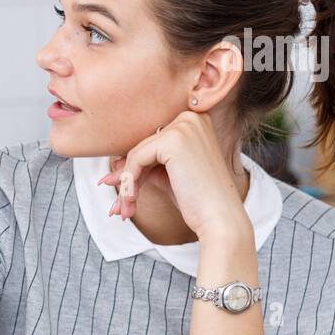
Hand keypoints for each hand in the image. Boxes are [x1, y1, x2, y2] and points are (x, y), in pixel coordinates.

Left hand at [96, 109, 248, 238]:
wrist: (219, 218)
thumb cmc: (197, 200)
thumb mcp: (170, 174)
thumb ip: (148, 163)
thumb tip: (115, 163)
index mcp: (195, 121)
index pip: (153, 141)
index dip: (133, 165)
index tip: (118, 184)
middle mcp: (191, 117)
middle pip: (144, 146)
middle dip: (126, 176)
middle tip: (116, 205)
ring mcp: (184, 126)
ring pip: (137, 153)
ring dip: (126, 183)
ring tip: (123, 209)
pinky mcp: (174, 140)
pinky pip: (137, 159)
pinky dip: (129, 181)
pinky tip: (132, 201)